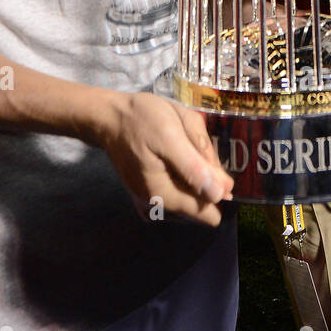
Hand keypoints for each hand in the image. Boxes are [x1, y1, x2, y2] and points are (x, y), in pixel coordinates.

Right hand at [96, 91, 233, 225]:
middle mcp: (156, 208)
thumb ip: (194, 167)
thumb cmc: (141, 120)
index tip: (208, 159)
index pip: (208, 213)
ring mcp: (149, 204)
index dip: (217, 186)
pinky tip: (173, 160)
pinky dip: (182, 177)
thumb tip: (220, 194)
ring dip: (194, 174)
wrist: (110, 117)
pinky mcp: (146, 197)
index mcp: (163, 197)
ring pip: (190, 198)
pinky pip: (178, 194)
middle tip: (188, 145)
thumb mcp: (171, 135)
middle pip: (200, 204)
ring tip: (178, 149)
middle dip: (203, 175)